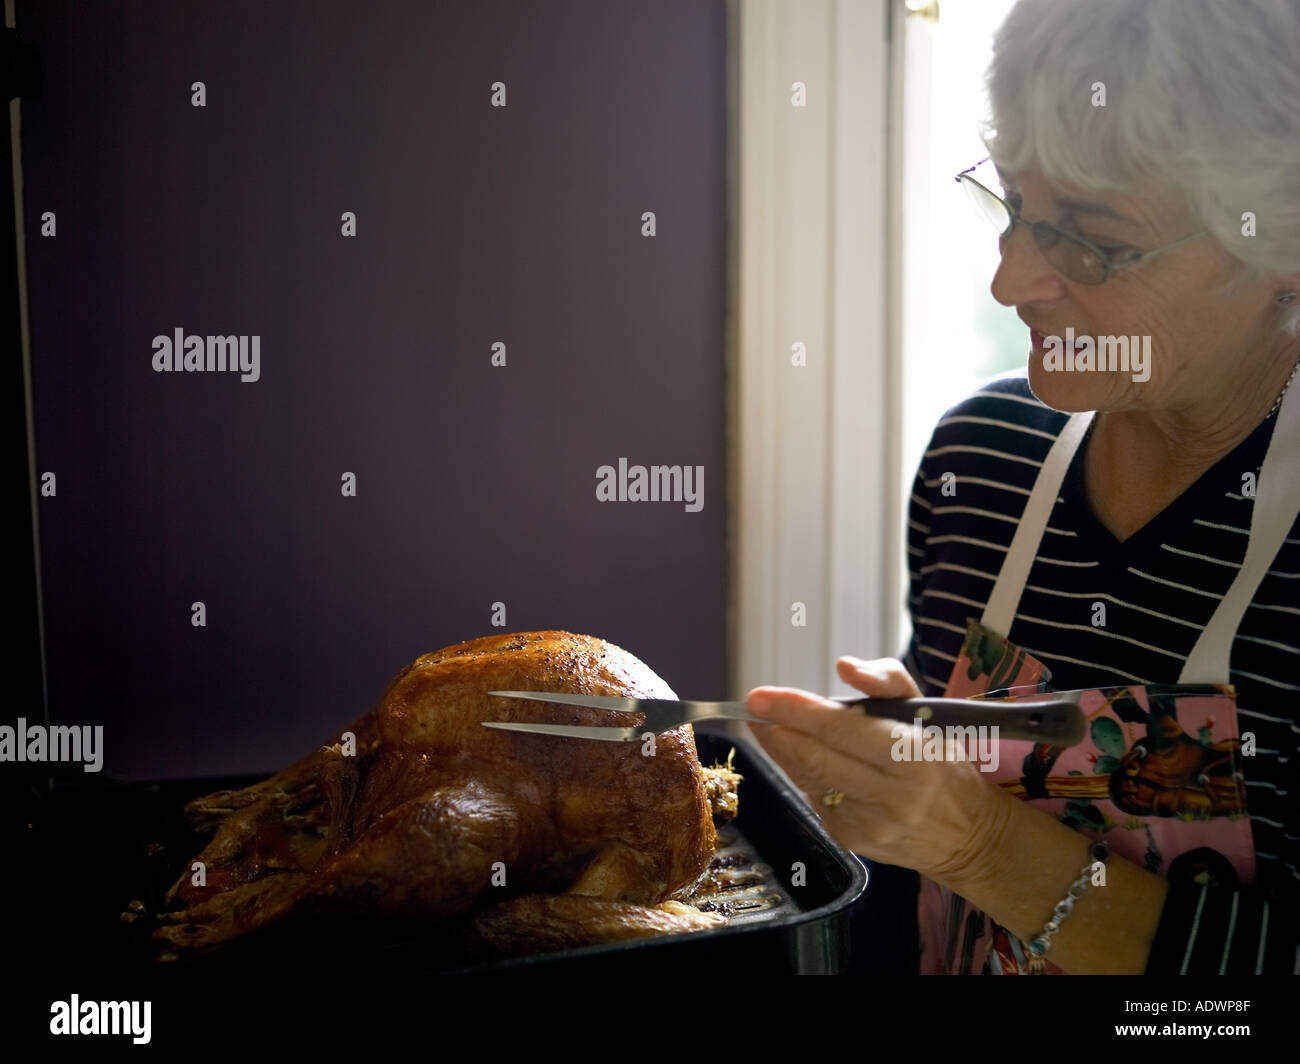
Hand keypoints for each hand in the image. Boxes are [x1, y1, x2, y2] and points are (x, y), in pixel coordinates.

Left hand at [744, 656, 1010, 888]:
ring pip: (808, 778)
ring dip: (781, 748)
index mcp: (916, 758)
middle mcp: (892, 797)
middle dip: (778, 728)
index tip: (761, 696)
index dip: (798, 711)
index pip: (844, 730)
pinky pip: (815, 798)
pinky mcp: (853, 842)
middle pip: (817, 757)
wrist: (969, 838)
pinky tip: (798, 755)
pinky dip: (801, 772)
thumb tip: (845, 666)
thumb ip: (887, 682)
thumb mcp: (928, 715)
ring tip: (765, 724)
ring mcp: (869, 825)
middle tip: (754, 706)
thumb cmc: (944, 763)